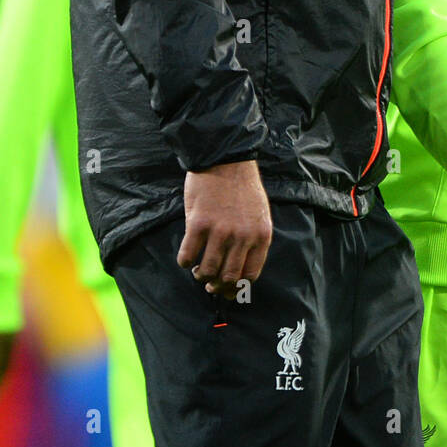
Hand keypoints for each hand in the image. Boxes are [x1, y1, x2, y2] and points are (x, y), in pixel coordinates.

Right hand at [177, 159, 271, 298]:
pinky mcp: (198, 224)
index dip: (236, 286)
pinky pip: (188, 255)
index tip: (227, 287)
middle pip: (229, 277)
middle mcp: (242, 236)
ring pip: (207, 271)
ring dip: (200, 275)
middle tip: (209, 284)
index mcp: (261, 235)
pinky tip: (186, 257)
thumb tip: (240, 267)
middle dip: (217, 286)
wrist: (225, 159)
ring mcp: (220, 231)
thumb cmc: (242, 186)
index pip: (250, 274)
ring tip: (198, 269)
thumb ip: (253, 238)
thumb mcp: (259, 213)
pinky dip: (185, 262)